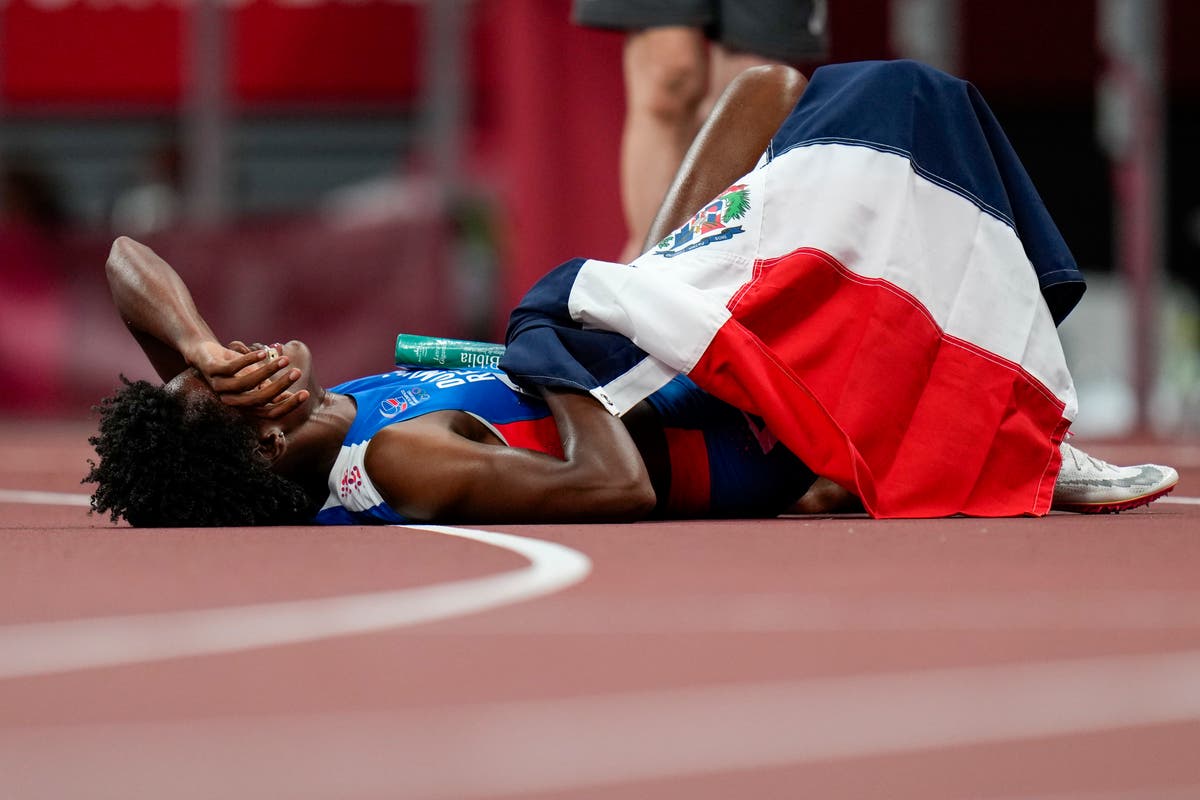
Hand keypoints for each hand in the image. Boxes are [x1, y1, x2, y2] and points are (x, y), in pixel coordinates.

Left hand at [190, 340, 307, 414]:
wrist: (204, 353)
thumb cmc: (233, 368)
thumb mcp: (254, 378)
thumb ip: (269, 388)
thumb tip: (290, 397)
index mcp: (244, 406)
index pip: (269, 412)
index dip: (288, 405)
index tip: (306, 394)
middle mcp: (232, 400)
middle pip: (259, 399)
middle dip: (281, 386)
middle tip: (297, 372)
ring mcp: (220, 386)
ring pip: (247, 384)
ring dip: (268, 371)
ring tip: (284, 360)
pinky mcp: (212, 371)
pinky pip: (233, 368)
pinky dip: (250, 360)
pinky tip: (264, 352)